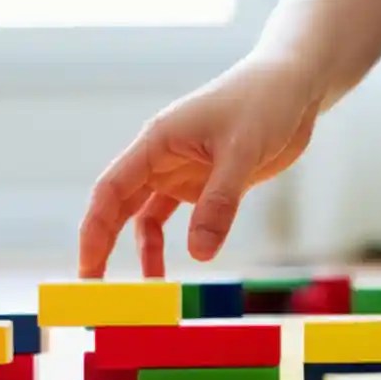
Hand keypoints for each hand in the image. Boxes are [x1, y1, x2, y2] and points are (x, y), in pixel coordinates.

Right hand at [78, 55, 321, 277]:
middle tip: (96, 290)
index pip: (111, 190)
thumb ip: (219, 202)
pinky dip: (176, 246)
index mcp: (157, 142)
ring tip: (147, 292)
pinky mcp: (205, 185)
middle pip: (119, 208)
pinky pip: (179, 221)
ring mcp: (181, 173)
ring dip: (144, 253)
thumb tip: (198, 254)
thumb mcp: (242, 151)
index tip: (87, 267)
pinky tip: (179, 267)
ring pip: (147, 219)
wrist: (293, 87)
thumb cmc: (264, 102)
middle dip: (104, 247)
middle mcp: (161, 159)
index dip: (94, 230)